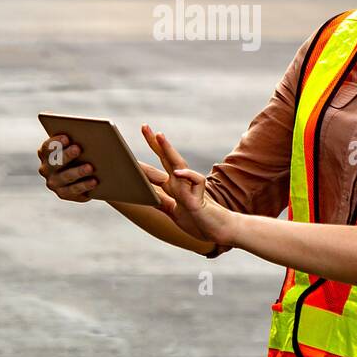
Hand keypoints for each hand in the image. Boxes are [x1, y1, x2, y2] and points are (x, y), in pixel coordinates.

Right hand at [36, 133, 98, 201]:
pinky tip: (94, 181)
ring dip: (77, 171)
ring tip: (90, 167)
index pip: (47, 147)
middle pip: (55, 161)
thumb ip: (77, 140)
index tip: (66, 138)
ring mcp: (53, 183)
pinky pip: (73, 190)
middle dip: (66, 155)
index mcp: (45, 153)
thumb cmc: (80, 153)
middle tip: (78, 149)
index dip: (56, 142)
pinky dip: (84, 186)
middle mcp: (46, 169)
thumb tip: (90, 135)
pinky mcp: (63, 193)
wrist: (84, 174)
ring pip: (65, 177)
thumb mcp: (76, 145)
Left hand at [139, 124, 236, 246]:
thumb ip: (160, 202)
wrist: (219, 230)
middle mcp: (182, 183)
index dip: (149, 153)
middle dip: (155, 142)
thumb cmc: (198, 220)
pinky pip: (196, 181)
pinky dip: (187, 176)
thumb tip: (143, 195)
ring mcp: (190, 189)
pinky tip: (176, 173)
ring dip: (168, 150)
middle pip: (167, 158)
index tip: (137, 141)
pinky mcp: (199, 199)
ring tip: (159, 136)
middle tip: (144, 126)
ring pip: (179, 165)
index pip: (159, 165)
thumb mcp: (173, 211)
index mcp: (174, 185)